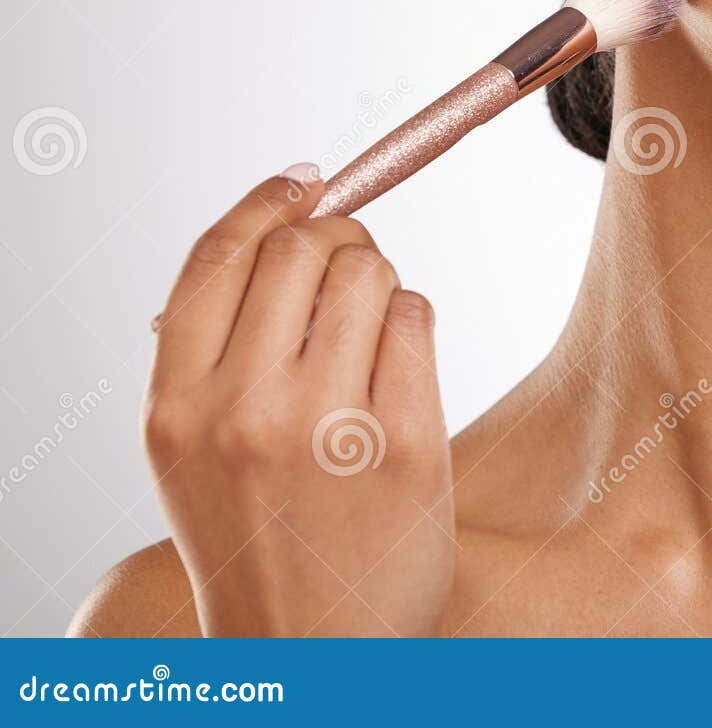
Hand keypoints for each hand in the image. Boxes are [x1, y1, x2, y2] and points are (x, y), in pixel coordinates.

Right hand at [144, 169, 453, 635]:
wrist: (314, 647)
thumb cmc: (259, 530)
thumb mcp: (193, 448)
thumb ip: (218, 344)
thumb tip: (284, 220)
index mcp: (176, 408)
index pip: (219, 257)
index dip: (267, 201)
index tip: (305, 181)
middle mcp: (243, 412)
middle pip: (303, 249)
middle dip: (338, 241)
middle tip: (350, 271)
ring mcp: (327, 427)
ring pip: (369, 273)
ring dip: (379, 283)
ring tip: (370, 336)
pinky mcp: (405, 443)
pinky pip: (418, 318)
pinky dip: (412, 324)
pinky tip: (397, 374)